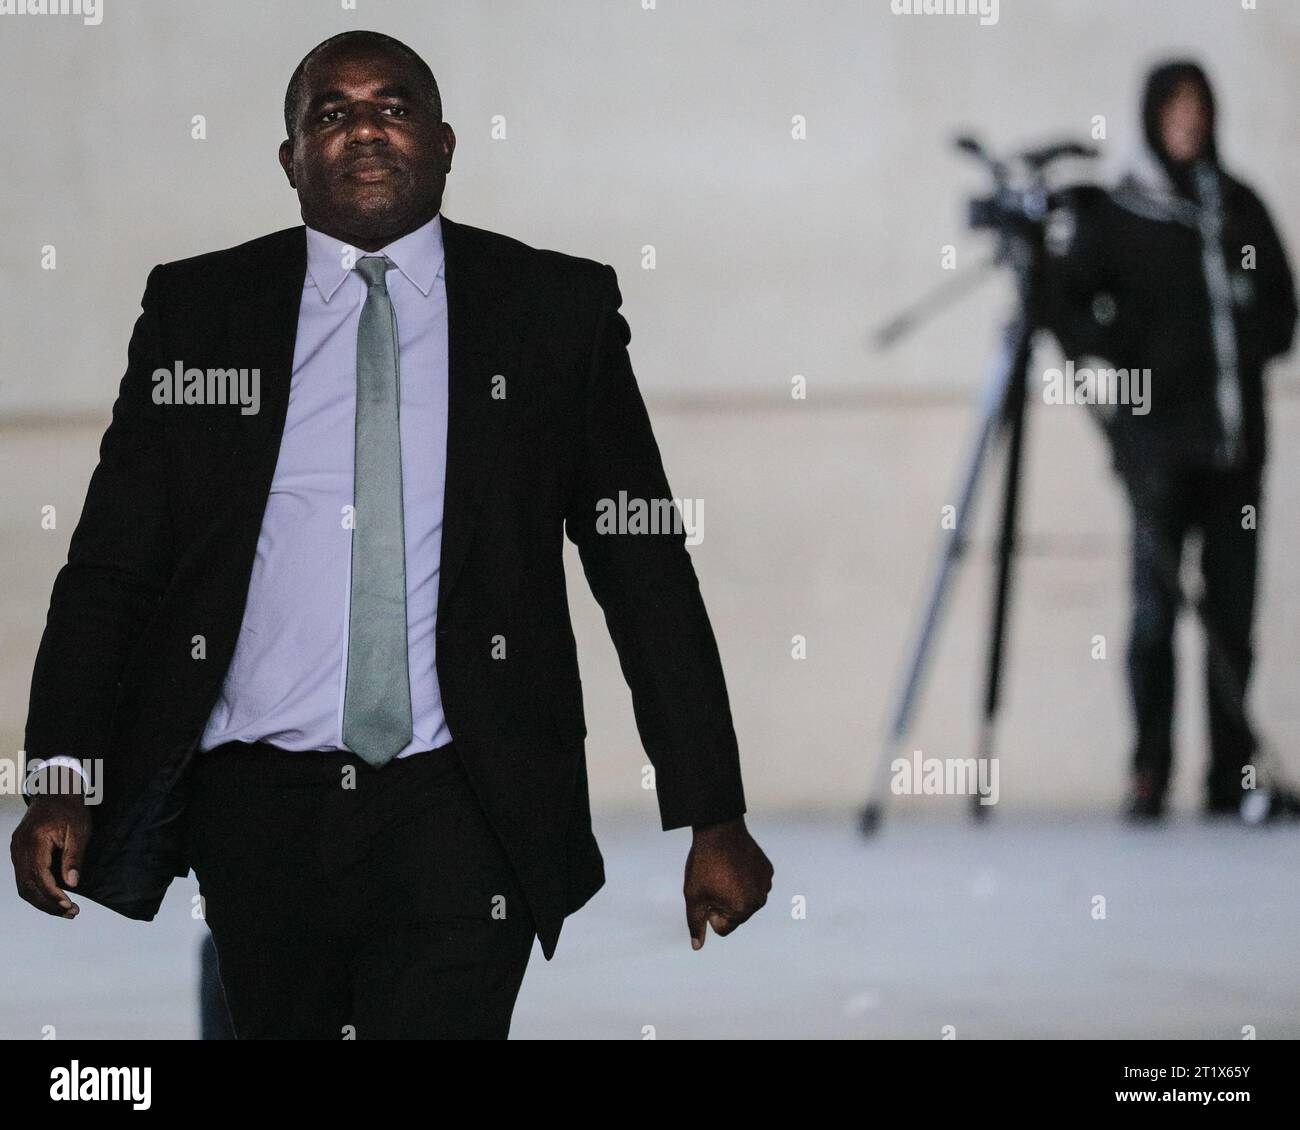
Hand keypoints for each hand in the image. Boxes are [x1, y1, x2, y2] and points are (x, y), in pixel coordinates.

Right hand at [11, 795, 92, 918]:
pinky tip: (53, 897)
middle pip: (28, 886)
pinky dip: (37, 890)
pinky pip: (24, 878)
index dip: (53, 896)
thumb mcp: (79, 831)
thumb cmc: (69, 809)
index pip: (39, 877)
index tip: (70, 906)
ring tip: (65, 909)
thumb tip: (72, 884)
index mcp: (34, 842)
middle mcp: (19, 849)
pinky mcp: (19, 852)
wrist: (55, 791)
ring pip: (23, 885)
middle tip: (71, 913)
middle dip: (48, 904)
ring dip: (42, 901)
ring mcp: (16, 851)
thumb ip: (74, 857)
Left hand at [683, 816, 772, 949]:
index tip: (707, 892)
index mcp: (742, 910)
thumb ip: (696, 923)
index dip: (709, 911)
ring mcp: (766, 885)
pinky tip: (736, 864)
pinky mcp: (768, 871)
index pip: (722, 928)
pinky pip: (754, 884)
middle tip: (715, 881)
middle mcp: (759, 901)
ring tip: (725, 872)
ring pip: (745, 901)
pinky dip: (745, 878)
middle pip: (736, 916)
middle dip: (724, 904)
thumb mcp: (693, 896)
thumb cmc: (703, 864)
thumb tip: (697, 947)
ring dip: (735, 892)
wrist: (719, 829)